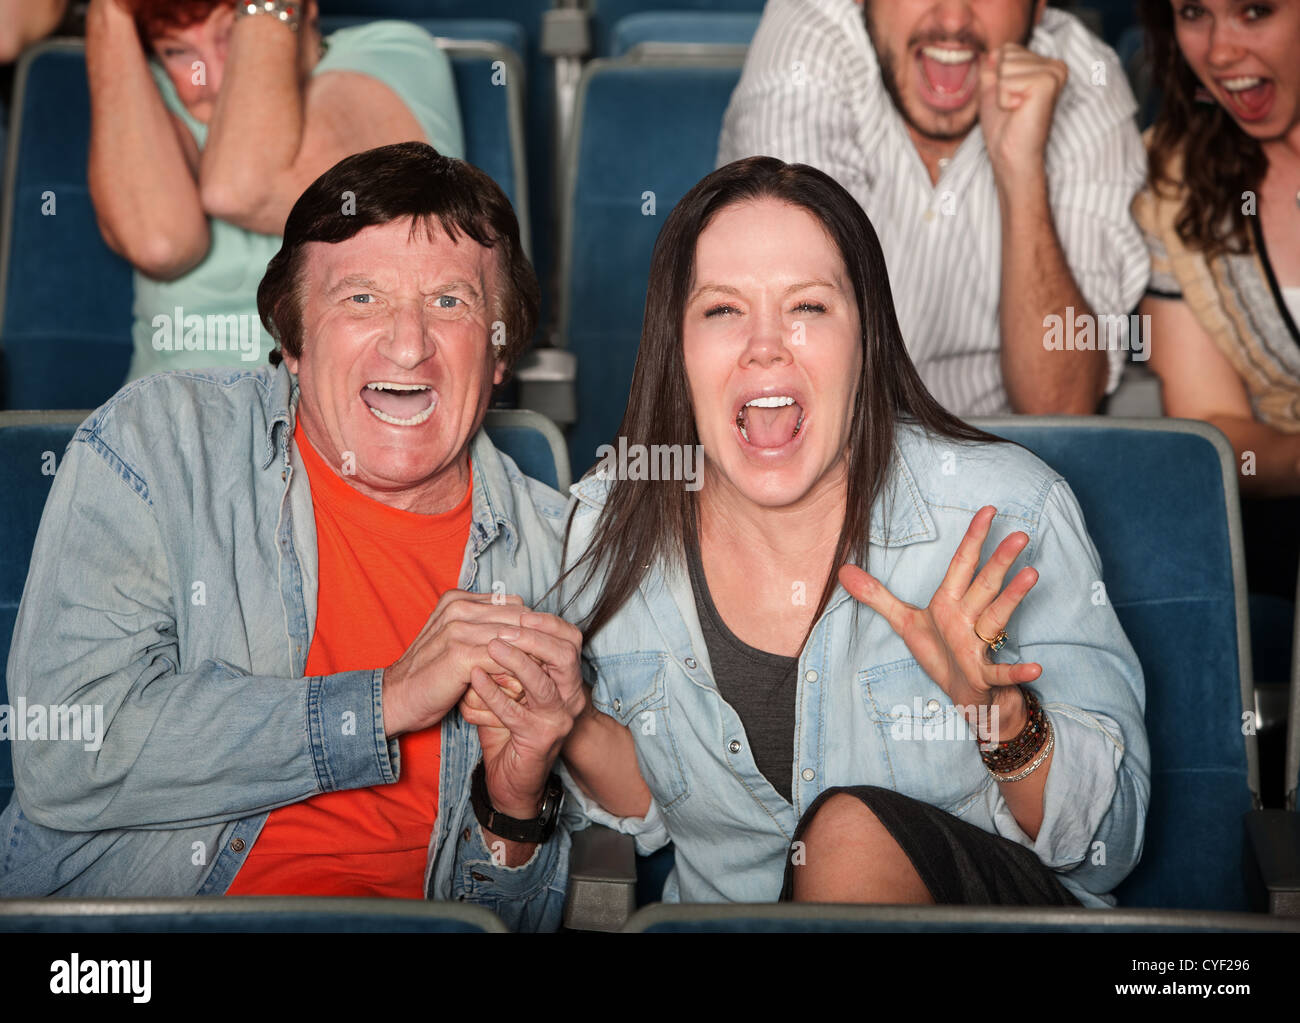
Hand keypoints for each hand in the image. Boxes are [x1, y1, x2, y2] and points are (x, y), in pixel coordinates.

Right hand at [382, 590, 532, 736]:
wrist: (396, 698)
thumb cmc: (430, 673)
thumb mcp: (456, 639)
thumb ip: (483, 626)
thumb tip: (525, 627)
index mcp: (458, 600)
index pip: (513, 604)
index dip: (528, 628)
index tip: (537, 651)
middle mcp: (458, 609)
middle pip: (518, 617)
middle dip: (534, 642)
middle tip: (546, 665)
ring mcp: (457, 629)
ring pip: (514, 638)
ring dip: (529, 659)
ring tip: (539, 677)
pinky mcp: (459, 655)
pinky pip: (502, 660)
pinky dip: (515, 673)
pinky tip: (521, 687)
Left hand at [458, 612, 585, 817]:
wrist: (514, 779)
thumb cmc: (510, 726)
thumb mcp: (514, 685)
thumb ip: (513, 657)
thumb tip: (495, 617)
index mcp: (567, 679)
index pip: (570, 640)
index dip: (547, 623)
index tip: (519, 610)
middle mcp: (570, 697)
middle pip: (564, 655)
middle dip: (534, 637)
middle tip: (505, 628)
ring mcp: (558, 719)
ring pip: (542, 683)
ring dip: (516, 661)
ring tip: (492, 646)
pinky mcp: (541, 739)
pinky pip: (515, 712)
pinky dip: (493, 694)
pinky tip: (476, 679)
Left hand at [838, 505, 1041, 739]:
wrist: (967, 698)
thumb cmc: (942, 655)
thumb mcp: (905, 623)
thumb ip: (876, 597)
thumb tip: (841, 570)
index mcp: (949, 603)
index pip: (962, 565)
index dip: (973, 538)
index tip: (989, 509)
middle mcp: (967, 619)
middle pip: (984, 584)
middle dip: (1000, 559)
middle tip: (1021, 533)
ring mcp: (978, 646)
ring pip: (997, 616)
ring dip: (1013, 597)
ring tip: (1032, 574)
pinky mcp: (984, 675)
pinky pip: (1001, 672)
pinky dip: (1017, 671)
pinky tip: (1035, 668)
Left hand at [978, 43, 1066, 189]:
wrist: (1009, 153)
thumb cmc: (1002, 126)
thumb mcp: (991, 88)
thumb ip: (992, 65)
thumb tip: (993, 51)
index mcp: (1045, 64)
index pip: (1007, 49)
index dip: (996, 76)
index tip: (1009, 98)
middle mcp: (1055, 65)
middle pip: (1006, 53)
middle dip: (999, 83)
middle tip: (1012, 106)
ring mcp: (1054, 72)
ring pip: (1005, 65)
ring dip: (1001, 92)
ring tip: (1016, 109)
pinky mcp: (1048, 82)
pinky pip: (1007, 80)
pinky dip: (1004, 99)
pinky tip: (1018, 110)